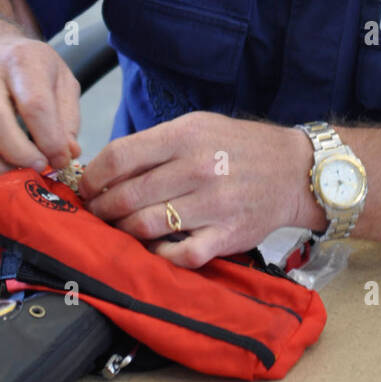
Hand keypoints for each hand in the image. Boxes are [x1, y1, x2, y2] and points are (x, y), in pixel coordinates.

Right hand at [0, 38, 80, 183]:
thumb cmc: (29, 70)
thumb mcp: (60, 81)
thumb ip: (67, 118)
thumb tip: (68, 154)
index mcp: (19, 61)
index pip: (34, 104)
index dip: (50, 139)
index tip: (62, 160)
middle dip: (18, 154)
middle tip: (39, 169)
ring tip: (19, 179)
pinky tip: (0, 181)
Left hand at [77, 112, 314, 268]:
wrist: (294, 170)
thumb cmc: (238, 147)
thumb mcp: (197, 126)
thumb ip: (155, 145)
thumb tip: (106, 167)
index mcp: (185, 136)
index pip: (119, 157)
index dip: (92, 176)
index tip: (86, 187)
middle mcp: (197, 168)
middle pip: (126, 196)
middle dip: (102, 209)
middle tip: (97, 213)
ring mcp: (212, 204)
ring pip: (144, 226)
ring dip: (122, 232)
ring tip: (119, 230)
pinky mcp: (225, 235)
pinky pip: (178, 255)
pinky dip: (158, 255)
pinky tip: (153, 247)